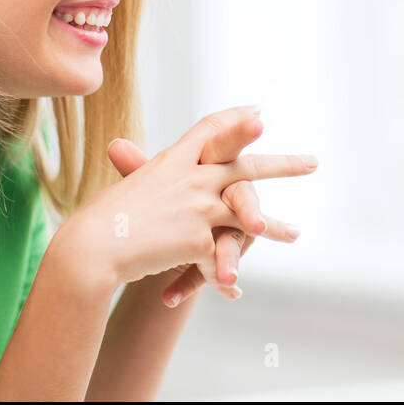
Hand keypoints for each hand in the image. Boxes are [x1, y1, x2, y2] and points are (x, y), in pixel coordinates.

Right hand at [72, 105, 313, 306]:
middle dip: (282, 164)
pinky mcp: (198, 239)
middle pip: (246, 166)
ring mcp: (199, 207)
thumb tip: (128, 152)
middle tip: (313, 163)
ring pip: (247, 212)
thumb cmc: (101, 219)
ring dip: (273, 226)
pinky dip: (224, 278)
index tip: (258, 113)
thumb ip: (147, 171)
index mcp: (174, 160)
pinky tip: (235, 291)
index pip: (211, 130)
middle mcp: (192, 178)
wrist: (90, 248)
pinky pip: (220, 258)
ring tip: (296, 234)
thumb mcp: (131, 185)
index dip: (235, 121)